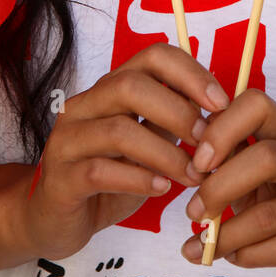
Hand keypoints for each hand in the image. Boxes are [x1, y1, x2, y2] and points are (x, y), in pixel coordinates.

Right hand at [20, 43, 228, 260]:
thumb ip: (171, 125)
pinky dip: (139, 179)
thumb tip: (216, 111)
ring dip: (166, 153)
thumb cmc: (109, 178)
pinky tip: (162, 188)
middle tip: (207, 143)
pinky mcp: (59, 178)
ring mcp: (66, 140)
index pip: (151, 56)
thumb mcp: (146, 147)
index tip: (221, 103)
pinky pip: (101, 171)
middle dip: (178, 111)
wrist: (53, 220)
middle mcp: (83, 105)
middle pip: (130, 85)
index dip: (190, 73)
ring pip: (119, 130)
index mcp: (109, 89)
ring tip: (194, 175)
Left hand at [179, 88, 275, 276]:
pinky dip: (246, 254)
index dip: (221, 129)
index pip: (258, 105)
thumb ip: (230, 163)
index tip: (197, 162)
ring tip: (201, 246)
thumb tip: (187, 160)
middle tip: (193, 211)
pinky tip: (231, 257)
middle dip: (219, 186)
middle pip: (267, 157)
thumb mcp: (258, 180)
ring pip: (269, 215)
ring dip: (225, 233)